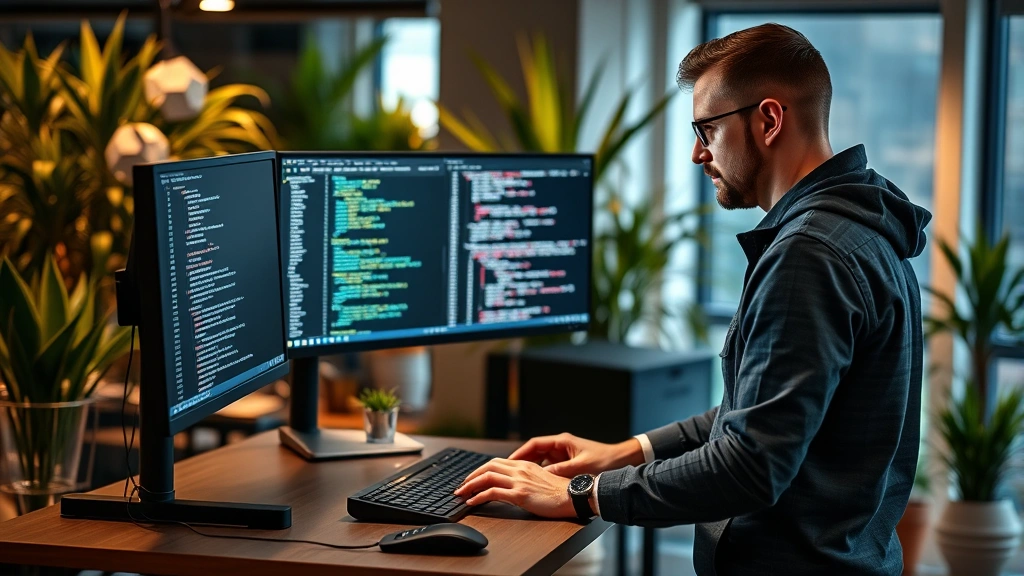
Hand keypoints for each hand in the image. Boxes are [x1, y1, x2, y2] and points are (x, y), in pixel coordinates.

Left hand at [453, 458, 574, 518]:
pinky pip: (492, 492)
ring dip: (470, 485)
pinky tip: (472, 501)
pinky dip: (479, 496)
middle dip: (471, 476)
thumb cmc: (561, 491)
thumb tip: (513, 487)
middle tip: (461, 485)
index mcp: (525, 465)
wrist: (573, 496)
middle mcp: (520, 469)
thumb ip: (526, 480)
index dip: (481, 470)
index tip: (472, 478)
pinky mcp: (519, 494)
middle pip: (488, 467)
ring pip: (486, 477)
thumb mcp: (541, 479)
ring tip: (461, 493)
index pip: (496, 462)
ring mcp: (519, 481)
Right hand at [508, 433, 644, 477]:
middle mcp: (561, 446)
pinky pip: (550, 468)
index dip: (520, 453)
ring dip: (532, 470)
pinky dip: (543, 475)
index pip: (534, 444)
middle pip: (534, 453)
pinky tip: (537, 485)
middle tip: (508, 473)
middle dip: (522, 462)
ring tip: (519, 480)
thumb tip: (542, 477)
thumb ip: (561, 471)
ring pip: (542, 462)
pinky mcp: (568, 464)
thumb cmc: (605, 461)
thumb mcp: (581, 467)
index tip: (509, 462)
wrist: (622, 461)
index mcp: (562, 442)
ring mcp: (564, 455)